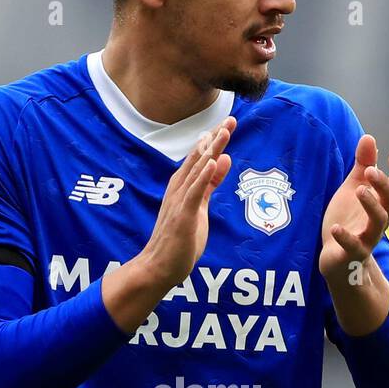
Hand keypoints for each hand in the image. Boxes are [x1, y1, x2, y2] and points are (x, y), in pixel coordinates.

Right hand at [101, 118, 234, 333]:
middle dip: (215, 139)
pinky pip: (194, 193)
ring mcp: (179, 202)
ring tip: (224, 132)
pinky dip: (204, 176)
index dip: (214, 141)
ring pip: (197, 171)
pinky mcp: (182, 216)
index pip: (200, 160)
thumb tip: (223, 160)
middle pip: (199, 159)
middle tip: (230, 119)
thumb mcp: (200, 208)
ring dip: (211, 151)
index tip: (227, 124)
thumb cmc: (178, 241)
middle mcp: (179, 190)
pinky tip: (214, 161)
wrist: (158, 268)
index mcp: (183, 188)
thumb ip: (210, 185)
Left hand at [319, 134, 388, 285]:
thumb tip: (369, 137)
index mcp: (381, 202)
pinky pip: (354, 247)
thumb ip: (362, 165)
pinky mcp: (352, 253)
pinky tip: (336, 228)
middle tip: (371, 171)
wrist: (337, 259)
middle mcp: (379, 219)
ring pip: (378, 222)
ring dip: (371, 205)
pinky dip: (346, 237)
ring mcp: (367, 237)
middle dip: (383, 185)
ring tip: (359, 190)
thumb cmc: (348, 220)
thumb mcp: (353, 189)